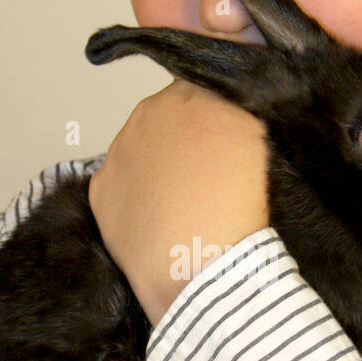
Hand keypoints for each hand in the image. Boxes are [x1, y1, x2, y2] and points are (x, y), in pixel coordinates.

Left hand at [88, 79, 268, 325]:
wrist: (203, 271)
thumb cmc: (240, 217)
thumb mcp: (260, 149)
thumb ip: (238, 119)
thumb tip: (228, 115)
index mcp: (198, 94)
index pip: (202, 89)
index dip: (212, 115)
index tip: (218, 139)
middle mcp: (153, 111)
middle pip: (166, 117)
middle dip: (180, 140)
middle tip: (201, 178)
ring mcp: (121, 147)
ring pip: (139, 150)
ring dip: (155, 168)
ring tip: (180, 206)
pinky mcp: (101, 185)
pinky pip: (118, 184)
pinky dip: (134, 199)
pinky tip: (156, 220)